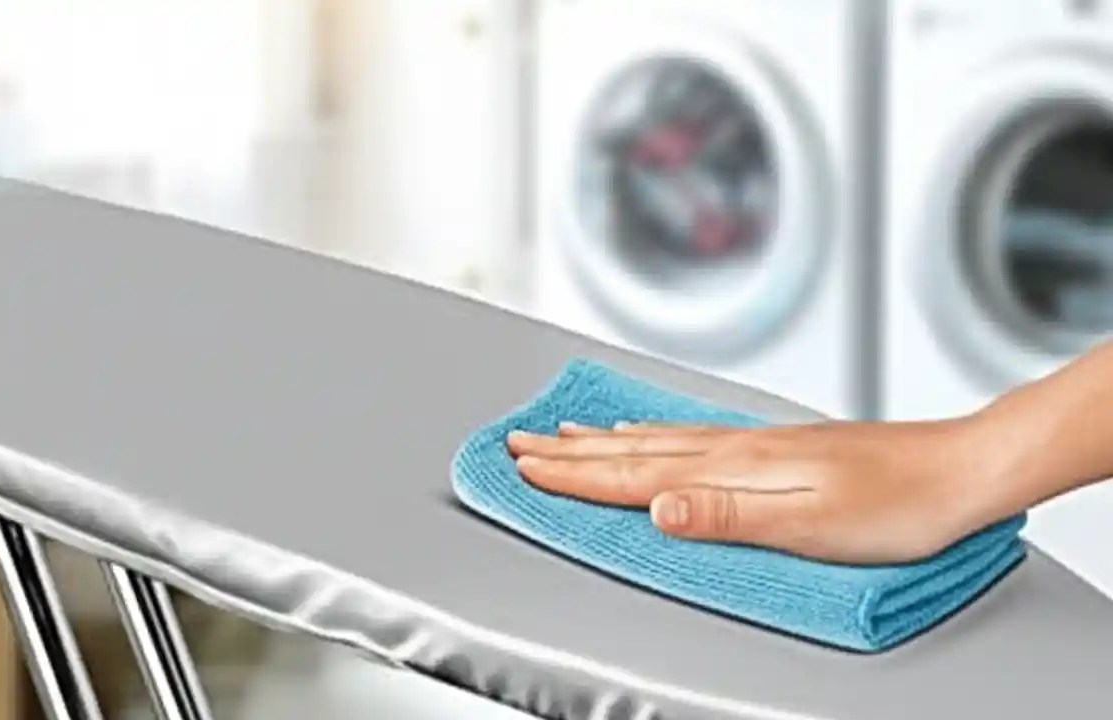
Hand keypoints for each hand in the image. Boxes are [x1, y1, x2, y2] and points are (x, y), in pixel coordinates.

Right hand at [505, 416, 1021, 563]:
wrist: (955, 471)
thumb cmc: (893, 506)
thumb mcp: (810, 524)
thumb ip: (727, 515)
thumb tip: (657, 506)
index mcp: (732, 469)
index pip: (634, 475)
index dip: (574, 475)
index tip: (522, 467)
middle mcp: (732, 448)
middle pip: (631, 450)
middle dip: (567, 451)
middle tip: (516, 442)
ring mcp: (749, 443)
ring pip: (654, 438)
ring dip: (599, 438)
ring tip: (559, 433)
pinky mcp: (768, 447)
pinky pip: (686, 435)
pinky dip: (648, 432)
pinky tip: (642, 429)